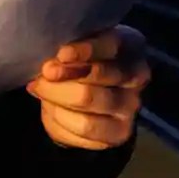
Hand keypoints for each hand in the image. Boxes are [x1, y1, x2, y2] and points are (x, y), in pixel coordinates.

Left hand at [26, 25, 150, 149]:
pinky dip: (60, 119)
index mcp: (130, 44)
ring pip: (88, 106)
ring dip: (57, 98)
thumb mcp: (78, 47)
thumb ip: (69, 52)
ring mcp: (131, 107)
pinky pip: (83, 130)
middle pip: (98, 77)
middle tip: (44, 74)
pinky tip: (51, 108)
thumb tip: (49, 68)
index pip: (111, 45)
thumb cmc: (82, 60)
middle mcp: (137, 76)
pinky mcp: (119, 133)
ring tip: (41, 90)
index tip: (62, 55)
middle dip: (65, 77)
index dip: (85, 50)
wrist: (92, 94)